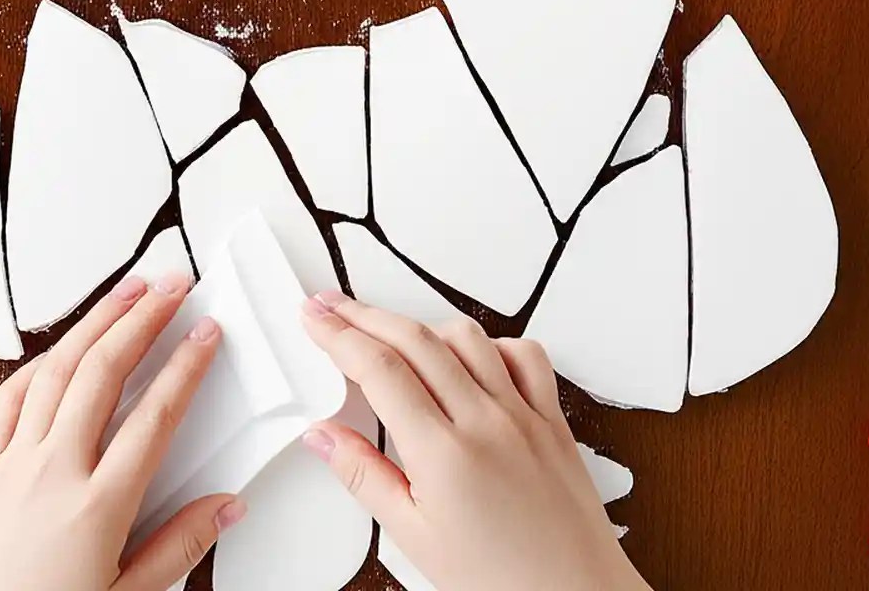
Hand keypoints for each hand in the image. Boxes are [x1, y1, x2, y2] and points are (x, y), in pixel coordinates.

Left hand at [0, 274, 246, 590]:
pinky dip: (39, 363)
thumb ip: (179, 546)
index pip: (155, 416)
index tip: (206, 333)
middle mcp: (52, 474)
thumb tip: (225, 507)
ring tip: (125, 292)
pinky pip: (7, 398)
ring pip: (55, 371)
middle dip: (143, 319)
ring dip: (95, 323)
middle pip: (104, 373)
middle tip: (172, 286)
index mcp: (98, 507)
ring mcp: (10, 466)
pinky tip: (60, 348)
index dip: (186, 366)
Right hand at [299, 290, 650, 590]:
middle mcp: (487, 421)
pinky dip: (490, 343)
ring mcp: (524, 414)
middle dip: (364, 314)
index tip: (315, 318)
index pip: (378, 369)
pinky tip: (470, 354)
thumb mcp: (414, 536)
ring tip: (391, 329)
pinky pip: (525, 355)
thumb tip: (323, 437)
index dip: (338, 335)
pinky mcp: (552, 418)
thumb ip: (363, 476)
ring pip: (467, 336)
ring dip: (422, 323)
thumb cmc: (503, 580)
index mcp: (444, 453)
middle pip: (415, 339)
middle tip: (334, 306)